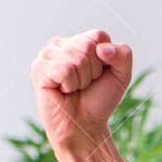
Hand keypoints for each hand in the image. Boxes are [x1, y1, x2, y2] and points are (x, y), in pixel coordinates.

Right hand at [31, 29, 133, 155]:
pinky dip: (70, 84)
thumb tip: (103, 48)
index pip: (99, 36)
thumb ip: (123, 55)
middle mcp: (61, 44)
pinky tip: (63, 91)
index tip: (100, 75)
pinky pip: (64, 69)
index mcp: (79, 41)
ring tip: (75, 89)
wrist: (86, 125)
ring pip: (76, 58)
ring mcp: (47, 55)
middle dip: (94, 71)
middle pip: (88, 46)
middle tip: (86, 85)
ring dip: (82, 80)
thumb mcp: (121, 76)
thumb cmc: (99, 100)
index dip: (107, 59)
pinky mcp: (38, 68)